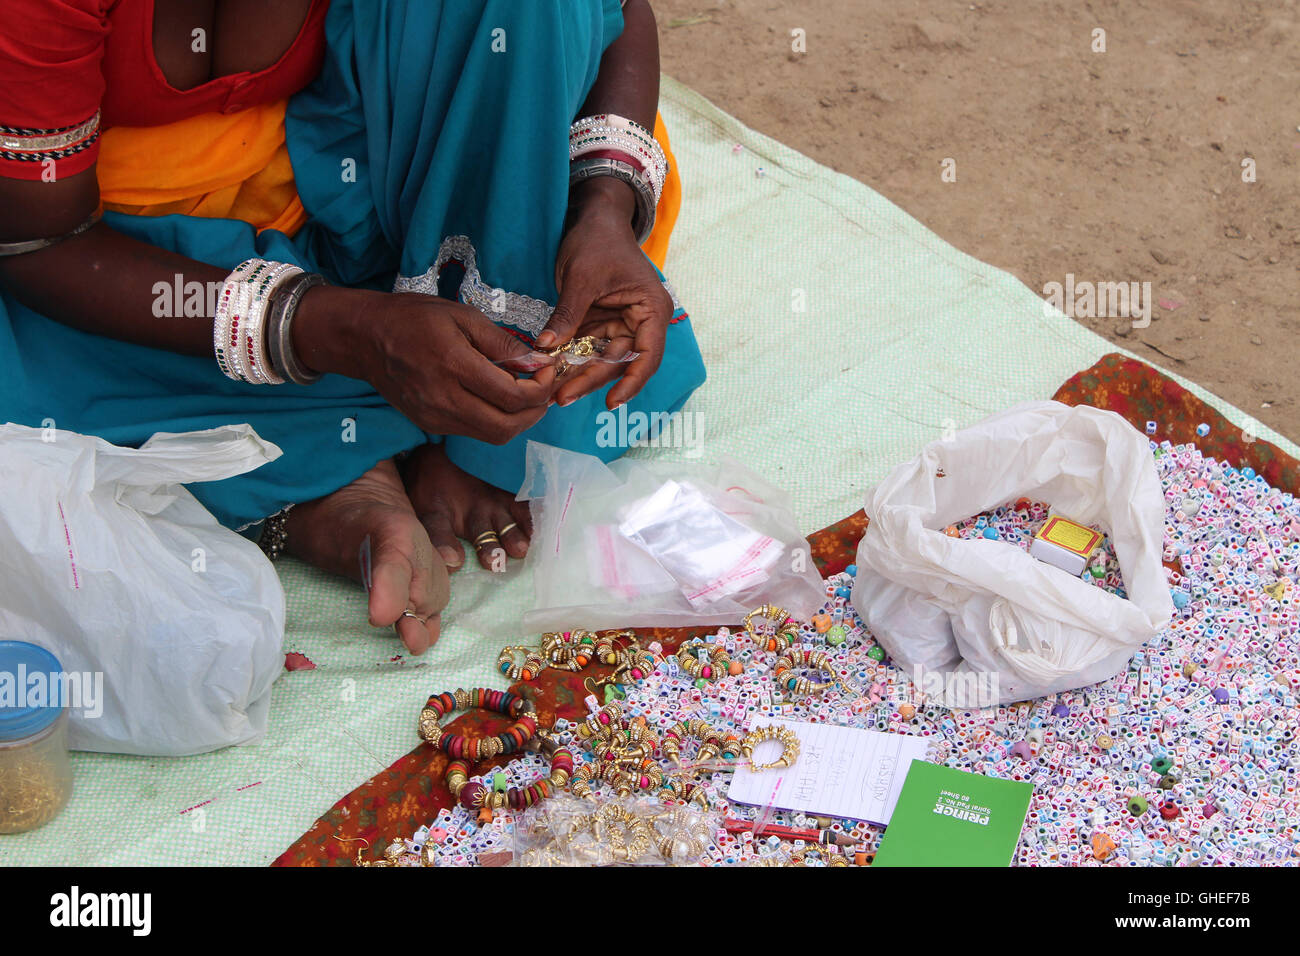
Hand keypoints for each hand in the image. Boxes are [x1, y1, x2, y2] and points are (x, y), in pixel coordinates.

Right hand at [296, 286, 557, 443]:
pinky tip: (500, 399)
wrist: (365, 338)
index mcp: (454, 365)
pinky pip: (474, 432)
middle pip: (507, 426)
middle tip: (544, 388)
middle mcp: (444, 398)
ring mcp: (436, 416)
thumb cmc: (414, 318)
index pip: (513, 396)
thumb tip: (538, 363)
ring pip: (493, 436)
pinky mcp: (430, 424)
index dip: (541, 388)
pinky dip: (496, 421)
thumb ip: (503, 344)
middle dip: (536, 411)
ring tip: (527, 395)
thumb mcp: (463, 316)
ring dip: (519, 420)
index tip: (548, 369)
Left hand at [539, 180, 672, 408]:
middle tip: (561, 399)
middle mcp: (640, 323)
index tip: (611, 402)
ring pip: (601, 360)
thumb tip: (545, 348)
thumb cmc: (597, 239)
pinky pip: (586, 348)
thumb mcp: (580, 277)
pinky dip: (571, 360)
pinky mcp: (600, 324)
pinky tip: (552, 374)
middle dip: (591, 381)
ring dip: (578, 375)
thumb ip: (567, 314)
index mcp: (651, 310)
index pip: (647, 355)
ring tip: (553, 393)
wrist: (593, 217)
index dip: (632, 382)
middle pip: (619, 362)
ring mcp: (619, 325)